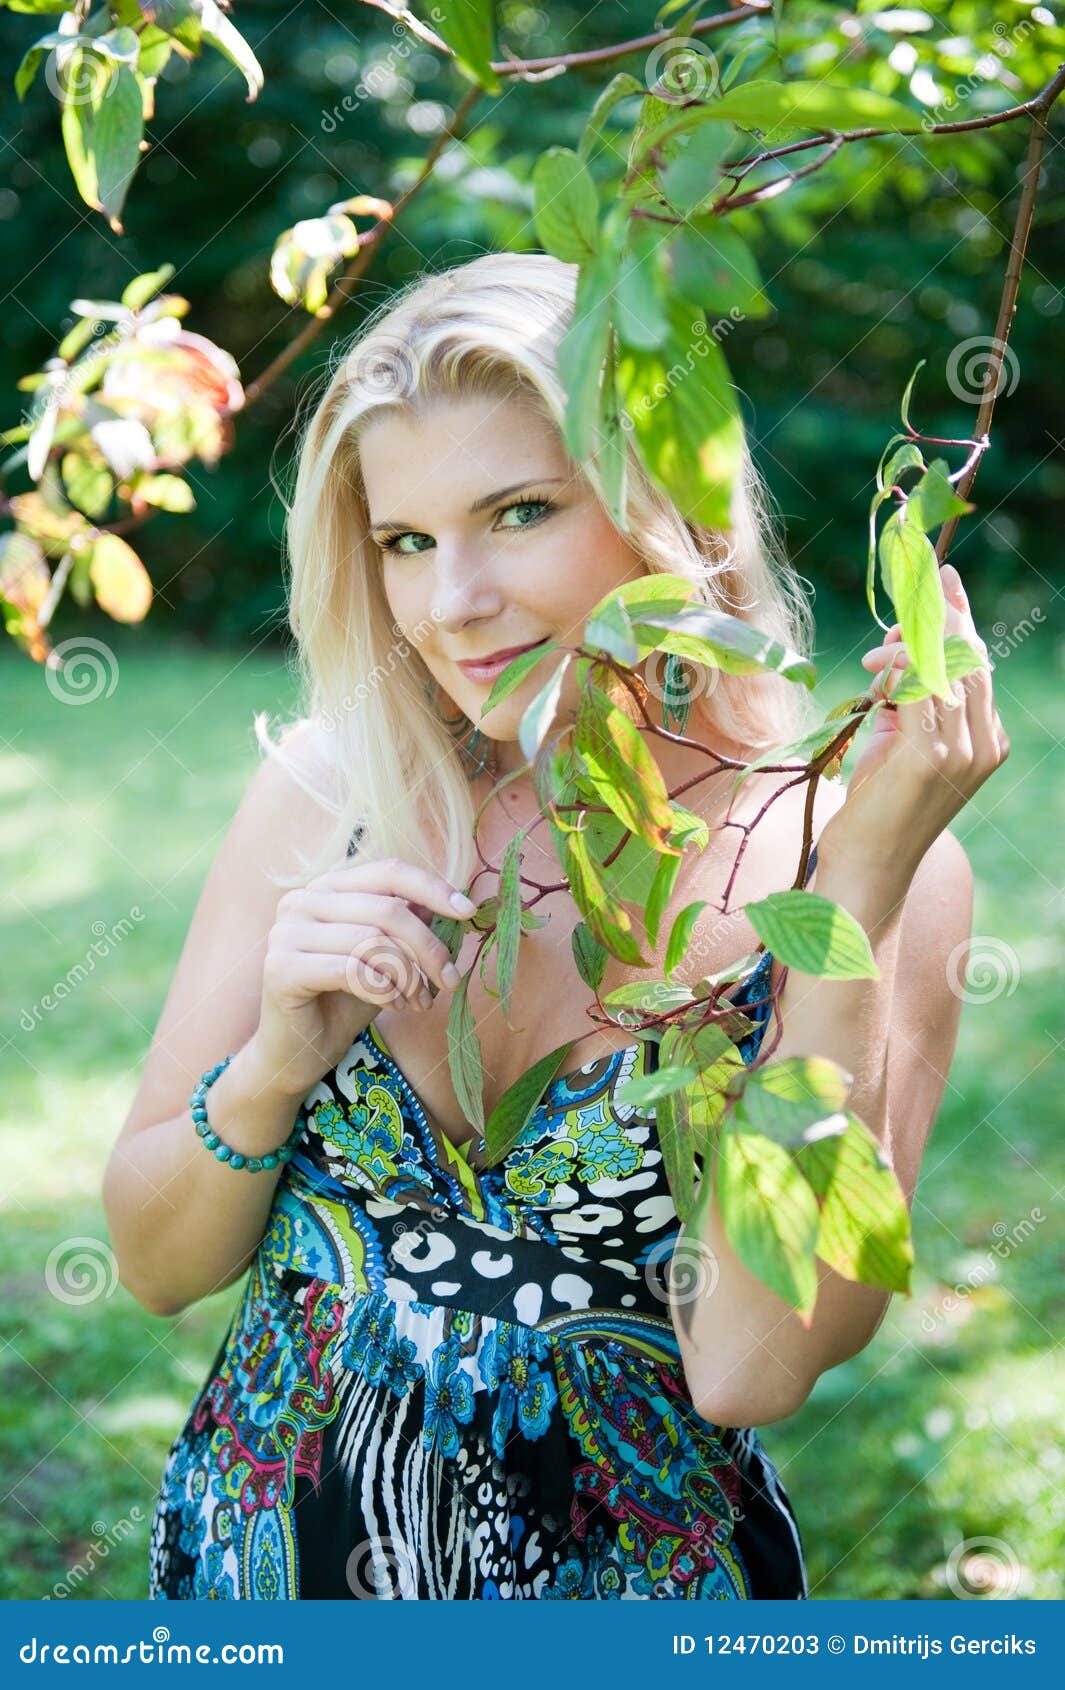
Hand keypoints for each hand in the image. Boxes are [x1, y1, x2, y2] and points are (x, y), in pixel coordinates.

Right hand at [249, 859, 476, 1098]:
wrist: (298, 1053)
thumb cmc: (343, 1002)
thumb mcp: (386, 959)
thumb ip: (408, 926)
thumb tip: (452, 903)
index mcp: (328, 888)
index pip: (388, 872)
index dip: (432, 888)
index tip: (468, 912)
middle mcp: (302, 901)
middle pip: (387, 910)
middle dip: (429, 949)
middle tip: (450, 981)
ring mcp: (286, 932)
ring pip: (372, 941)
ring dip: (409, 976)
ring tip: (419, 1002)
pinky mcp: (281, 968)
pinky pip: (351, 970)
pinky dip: (383, 990)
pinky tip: (393, 1006)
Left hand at [816, 563, 1009, 880]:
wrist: (866, 868)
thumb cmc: (876, 812)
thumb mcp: (897, 750)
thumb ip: (909, 709)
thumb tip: (896, 670)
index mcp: (986, 741)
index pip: (979, 665)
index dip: (959, 619)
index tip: (943, 583)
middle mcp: (984, 743)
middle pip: (968, 656)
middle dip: (930, 623)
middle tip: (895, 617)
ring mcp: (962, 752)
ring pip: (946, 666)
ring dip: (905, 647)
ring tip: (872, 663)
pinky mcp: (929, 756)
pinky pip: (920, 689)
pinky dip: (901, 668)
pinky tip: (881, 669)